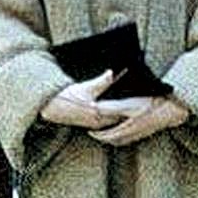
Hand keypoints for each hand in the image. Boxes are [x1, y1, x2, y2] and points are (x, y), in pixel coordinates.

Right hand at [39, 70, 153, 130]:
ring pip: (115, 120)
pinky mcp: (93, 123)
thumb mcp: (85, 87)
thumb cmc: (68, 97)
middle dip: (131, 111)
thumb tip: (112, 73)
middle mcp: (98, 121)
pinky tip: (122, 109)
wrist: (53, 107)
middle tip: (144, 102)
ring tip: (137, 106)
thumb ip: (100, 82)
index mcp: (98, 112)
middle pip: (120, 117)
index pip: (121, 112)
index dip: (132, 107)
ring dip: (124, 114)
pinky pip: (109, 121)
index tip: (144, 102)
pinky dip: (116, 116)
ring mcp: (95, 124)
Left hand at [96, 96, 189, 147]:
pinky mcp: (148, 131)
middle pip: (115, 141)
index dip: (98, 135)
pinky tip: (127, 129)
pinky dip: (124, 135)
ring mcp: (142, 133)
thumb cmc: (153, 106)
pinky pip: (131, 137)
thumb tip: (96, 108)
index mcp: (127, 129)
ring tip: (108, 133)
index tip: (90, 132)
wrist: (173, 111)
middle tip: (97, 134)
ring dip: (114, 138)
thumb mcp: (130, 105)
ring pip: (123, 140)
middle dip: (105, 139)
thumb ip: (112, 107)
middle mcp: (134, 134)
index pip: (108, 136)